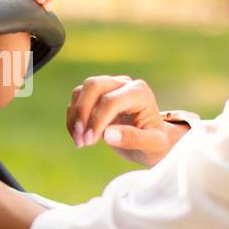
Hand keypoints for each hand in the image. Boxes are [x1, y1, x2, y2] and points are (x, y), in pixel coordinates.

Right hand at [64, 74, 186, 166]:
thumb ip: (133, 139)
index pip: (111, 100)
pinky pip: (77, 100)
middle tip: (80, 140)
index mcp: (139, 92)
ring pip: (81, 91)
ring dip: (75, 116)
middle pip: (93, 86)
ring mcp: (109, 87)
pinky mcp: (97, 96)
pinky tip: (78, 137)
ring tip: (79, 142)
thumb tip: (107, 134)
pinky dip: (73, 119)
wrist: (152, 141)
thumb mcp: (153, 145)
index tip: (89, 141)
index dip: (96, 121)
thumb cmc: (155, 142)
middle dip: (81, 112)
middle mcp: (123, 84)